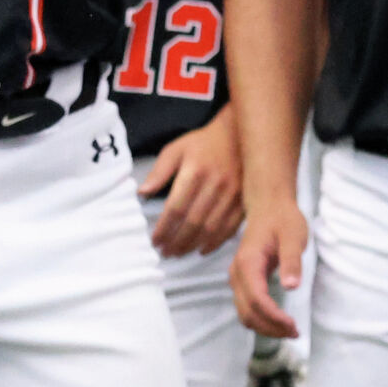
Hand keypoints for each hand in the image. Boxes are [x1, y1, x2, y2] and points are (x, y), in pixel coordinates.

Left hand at [142, 106, 243, 257]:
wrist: (239, 133)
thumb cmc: (204, 143)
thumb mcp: (176, 149)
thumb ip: (159, 172)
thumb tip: (142, 193)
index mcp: (195, 172)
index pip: (176, 209)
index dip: (164, 229)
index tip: (155, 241)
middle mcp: (215, 184)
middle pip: (192, 222)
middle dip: (176, 242)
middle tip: (165, 252)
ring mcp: (233, 193)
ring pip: (211, 228)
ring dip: (193, 245)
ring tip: (179, 253)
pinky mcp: (245, 199)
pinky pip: (230, 227)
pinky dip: (216, 242)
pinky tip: (203, 249)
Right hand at [229, 194, 307, 336]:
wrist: (269, 206)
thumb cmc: (283, 219)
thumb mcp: (294, 236)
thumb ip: (292, 261)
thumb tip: (291, 286)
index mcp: (248, 263)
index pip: (257, 300)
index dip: (273, 317)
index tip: (293, 326)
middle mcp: (237, 274)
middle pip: (247, 312)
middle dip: (270, 327)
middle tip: (295, 333)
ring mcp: (237, 278)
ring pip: (244, 313)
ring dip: (264, 326)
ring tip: (289, 331)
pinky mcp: (242, 280)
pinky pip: (246, 307)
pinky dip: (260, 319)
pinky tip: (278, 321)